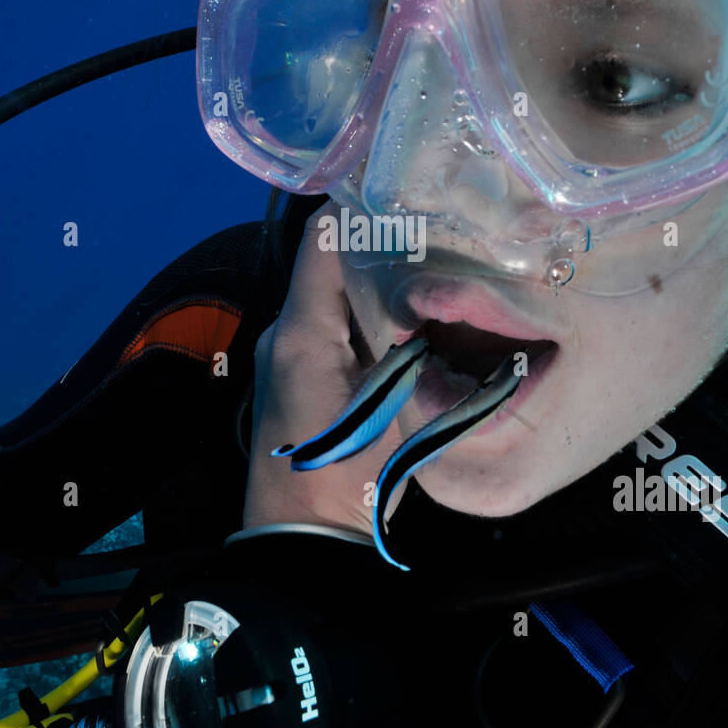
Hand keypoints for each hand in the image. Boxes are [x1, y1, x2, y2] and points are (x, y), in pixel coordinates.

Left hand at [242, 204, 408, 537]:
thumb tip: (426, 282)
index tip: (410, 184)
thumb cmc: (344, 471)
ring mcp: (291, 358)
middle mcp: (286, 333)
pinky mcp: (303, 381)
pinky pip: (336, 331)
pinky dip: (369, 316)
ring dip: (377, 280)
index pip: (323, 238)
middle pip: (332, 265)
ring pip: (336, 298)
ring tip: (437, 260)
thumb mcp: (384, 403)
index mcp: (299, 329)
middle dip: (380, 241)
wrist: (307, 543)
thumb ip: (402, 338)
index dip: (361, 205)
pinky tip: (416, 316)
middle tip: (440, 222)